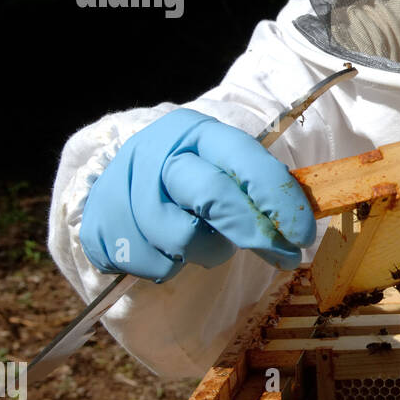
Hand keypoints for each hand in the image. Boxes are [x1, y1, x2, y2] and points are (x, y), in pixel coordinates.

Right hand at [80, 109, 316, 280]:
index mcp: (196, 130)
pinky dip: (166, 268)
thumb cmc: (194, 180)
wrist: (127, 182)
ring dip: (205, 252)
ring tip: (205, 243)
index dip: (277, 200)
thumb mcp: (226, 169)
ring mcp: (119, 185)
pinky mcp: (97, 223)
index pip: (244, 160)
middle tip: (280, 255)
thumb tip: (301, 228)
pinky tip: (168, 252)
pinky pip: (147, 264)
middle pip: (211, 195)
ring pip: (179, 239)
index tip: (303, 235)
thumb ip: (259, 190)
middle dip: (252, 231)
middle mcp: (154, 150)